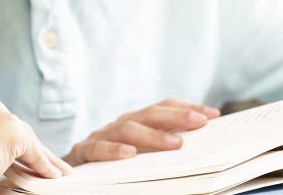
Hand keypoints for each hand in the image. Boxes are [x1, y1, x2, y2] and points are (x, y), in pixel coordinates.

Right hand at [65, 99, 219, 165]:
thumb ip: (160, 146)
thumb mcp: (139, 153)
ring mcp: (101, 135)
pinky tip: (129, 154)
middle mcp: (119, 124)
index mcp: (134, 122)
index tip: (212, 115)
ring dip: (152, 135)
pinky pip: (97, 148)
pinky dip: (113, 150)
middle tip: (199, 122)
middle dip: (176, 117)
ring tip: (175, 142)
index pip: (162, 108)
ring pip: (127, 129)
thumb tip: (193, 144)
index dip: (186, 108)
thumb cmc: (110, 163)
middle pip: (149, 114)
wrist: (71, 174)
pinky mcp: (83, 151)